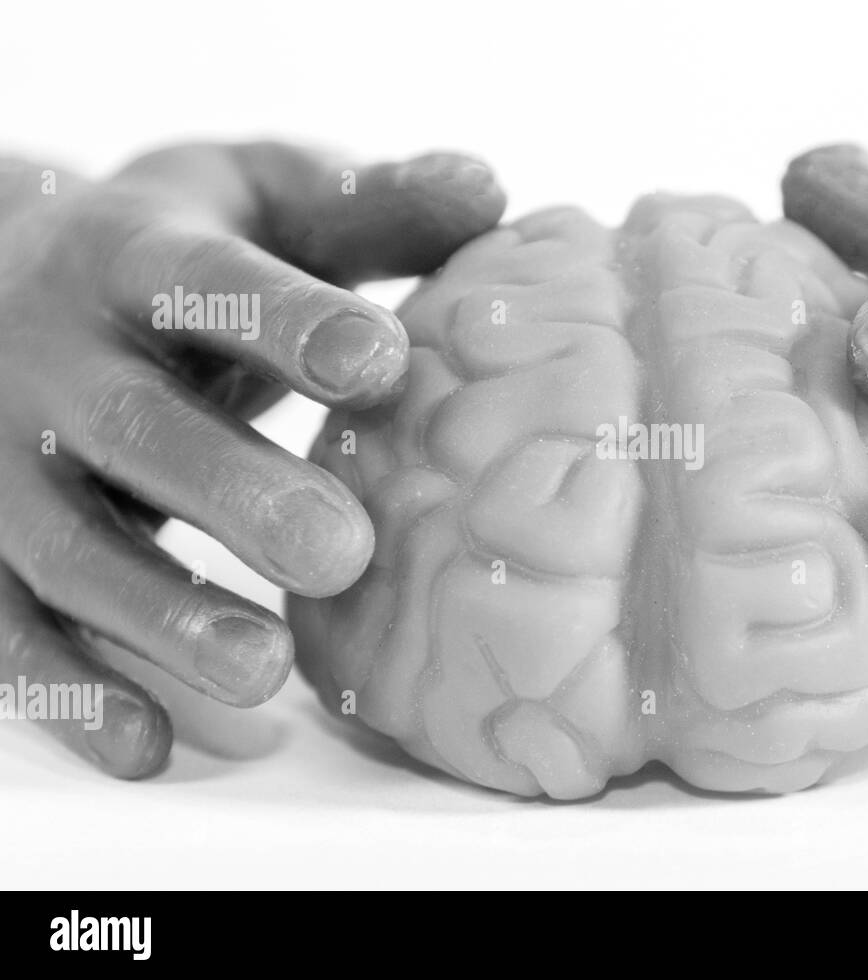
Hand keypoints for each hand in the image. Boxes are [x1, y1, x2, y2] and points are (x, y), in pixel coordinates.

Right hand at [0, 143, 504, 775]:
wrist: (7, 281)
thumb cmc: (177, 251)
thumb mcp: (261, 201)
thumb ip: (368, 207)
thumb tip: (489, 187)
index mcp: (126, 256)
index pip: (203, 286)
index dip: (287, 322)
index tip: (381, 361)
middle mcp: (48, 358)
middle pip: (134, 429)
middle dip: (234, 492)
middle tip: (342, 549)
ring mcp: (1, 461)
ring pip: (68, 545)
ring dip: (159, 614)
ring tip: (261, 671)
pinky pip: (12, 626)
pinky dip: (77, 689)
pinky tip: (151, 747)